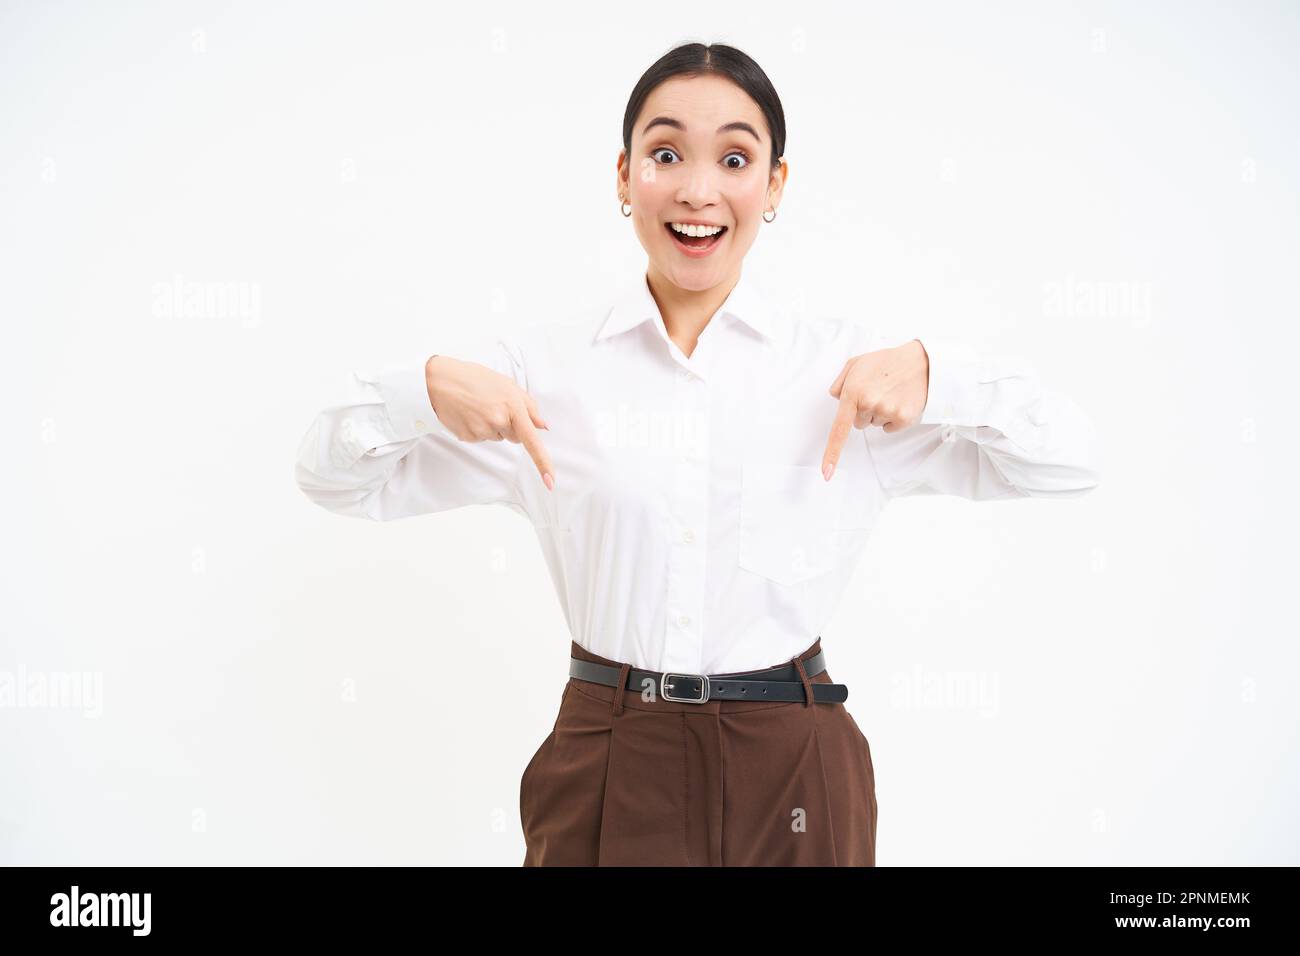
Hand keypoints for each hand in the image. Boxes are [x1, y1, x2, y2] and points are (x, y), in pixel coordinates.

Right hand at [425, 354, 555, 489]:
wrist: (439, 381)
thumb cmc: (475, 378)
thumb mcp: (507, 384)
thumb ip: (529, 405)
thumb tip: (543, 426)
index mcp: (513, 406)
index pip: (532, 441)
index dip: (543, 463)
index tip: (550, 483)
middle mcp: (499, 421)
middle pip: (515, 437)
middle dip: (509, 425)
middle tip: (492, 405)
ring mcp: (482, 430)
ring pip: (497, 437)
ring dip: (491, 425)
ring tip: (478, 406)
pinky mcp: (468, 437)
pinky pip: (481, 438)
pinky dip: (477, 428)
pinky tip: (468, 414)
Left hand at [822, 339, 928, 480]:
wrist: (920, 362)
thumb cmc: (886, 362)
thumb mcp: (856, 364)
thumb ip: (840, 382)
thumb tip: (835, 398)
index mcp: (853, 392)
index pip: (839, 429)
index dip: (832, 453)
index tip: (826, 472)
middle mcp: (868, 404)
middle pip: (858, 424)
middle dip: (865, 411)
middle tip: (878, 392)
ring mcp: (887, 412)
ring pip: (874, 425)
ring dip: (880, 413)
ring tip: (890, 393)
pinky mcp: (903, 418)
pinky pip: (889, 428)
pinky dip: (893, 418)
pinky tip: (899, 400)